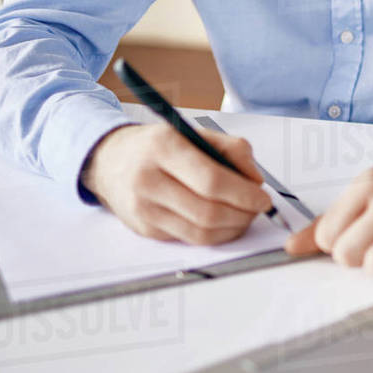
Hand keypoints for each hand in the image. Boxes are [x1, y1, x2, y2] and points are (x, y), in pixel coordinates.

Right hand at [80, 123, 272, 244]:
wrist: (109, 161)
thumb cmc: (157, 146)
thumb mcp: (193, 133)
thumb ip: (231, 149)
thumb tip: (256, 180)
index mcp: (164, 148)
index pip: (211, 180)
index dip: (243, 194)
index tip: (263, 198)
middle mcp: (149, 179)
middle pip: (208, 212)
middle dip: (242, 215)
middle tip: (258, 209)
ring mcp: (144, 209)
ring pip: (200, 233)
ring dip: (232, 229)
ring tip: (245, 216)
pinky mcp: (145, 229)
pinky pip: (189, 239)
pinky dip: (215, 235)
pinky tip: (224, 223)